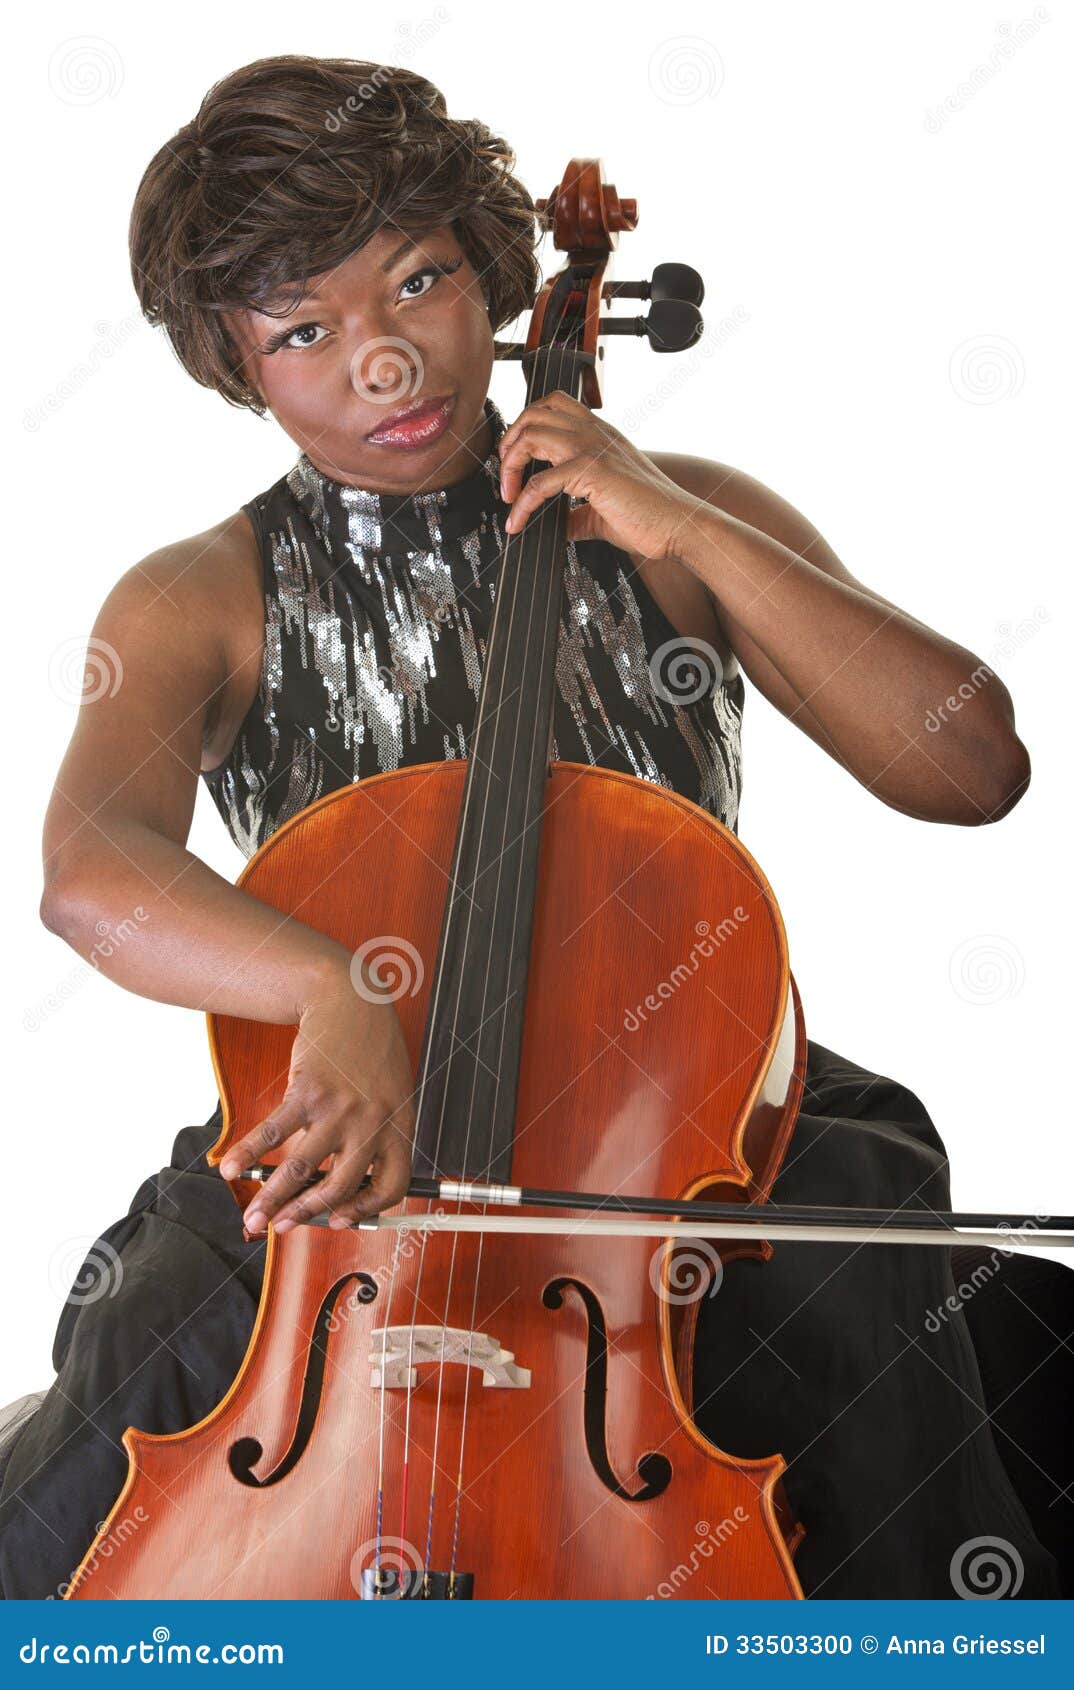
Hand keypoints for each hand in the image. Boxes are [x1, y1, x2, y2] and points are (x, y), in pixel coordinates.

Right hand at [218, 956, 417, 1235]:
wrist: (351, 998)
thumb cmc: (371, 1050)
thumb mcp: (392, 1092)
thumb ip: (378, 1132)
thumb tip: (344, 1179)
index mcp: (399, 1125)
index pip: (393, 1185)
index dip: (367, 1210)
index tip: (340, 1220)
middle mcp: (372, 1121)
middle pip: (340, 1186)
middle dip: (304, 1215)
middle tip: (279, 1229)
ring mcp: (339, 1107)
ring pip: (302, 1168)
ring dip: (272, 1199)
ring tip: (252, 1218)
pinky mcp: (307, 1090)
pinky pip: (272, 1131)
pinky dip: (247, 1154)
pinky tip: (229, 1169)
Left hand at [497, 390, 699, 561]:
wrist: (680, 526)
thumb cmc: (653, 518)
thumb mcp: (604, 513)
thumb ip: (578, 514)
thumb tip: (556, 526)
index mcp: (600, 434)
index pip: (552, 408)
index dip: (525, 430)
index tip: (517, 464)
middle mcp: (595, 433)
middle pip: (534, 413)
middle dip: (509, 444)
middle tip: (506, 478)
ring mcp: (593, 447)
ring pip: (530, 434)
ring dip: (509, 466)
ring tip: (508, 495)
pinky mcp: (592, 471)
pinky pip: (540, 482)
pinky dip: (522, 504)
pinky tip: (519, 523)